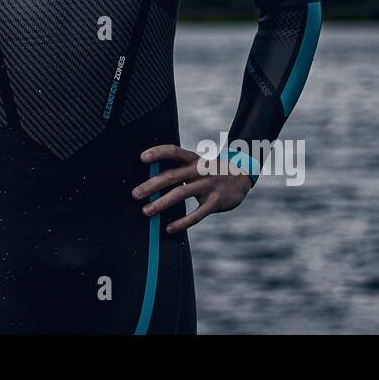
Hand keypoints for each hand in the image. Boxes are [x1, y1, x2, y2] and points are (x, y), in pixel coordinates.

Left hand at [131, 144, 252, 232]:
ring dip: (161, 203)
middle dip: (151, 185)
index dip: (158, 153)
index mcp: (194, 159)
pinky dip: (182, 223)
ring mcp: (209, 185)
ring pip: (181, 194)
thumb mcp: (198, 164)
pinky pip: (197, 214)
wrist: (243, 176)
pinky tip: (170, 228)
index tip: (142, 158)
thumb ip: (180, 169)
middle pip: (172, 175)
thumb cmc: (211, 171)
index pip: (174, 151)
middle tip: (135, 194)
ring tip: (146, 211)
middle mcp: (201, 170)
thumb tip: (151, 178)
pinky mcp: (216, 202)